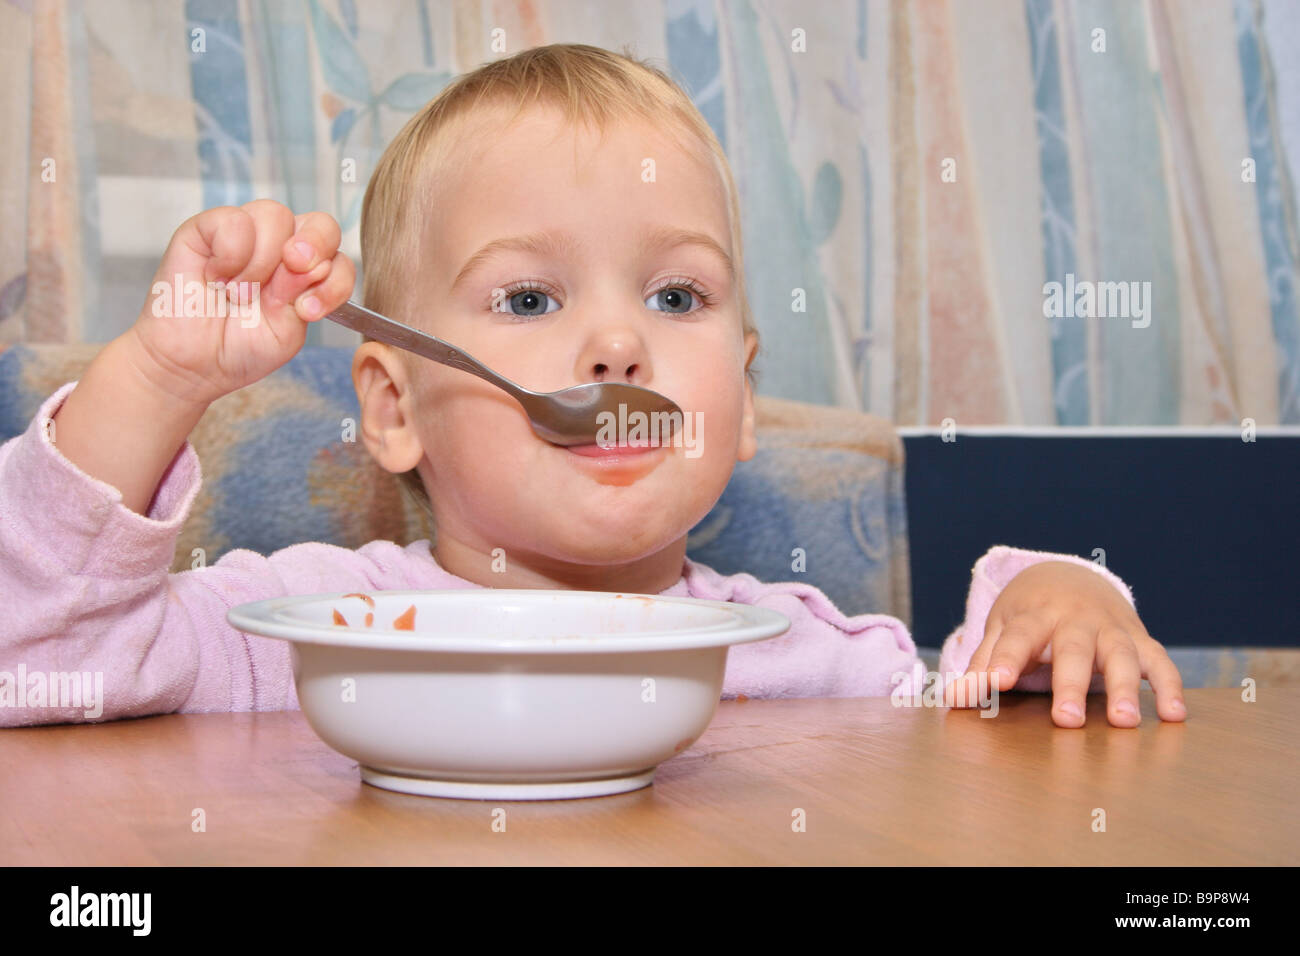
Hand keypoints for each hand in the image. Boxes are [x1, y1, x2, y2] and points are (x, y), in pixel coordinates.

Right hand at [129, 200, 354, 406]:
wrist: (192, 363)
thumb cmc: (239, 348)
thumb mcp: (288, 331)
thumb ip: (307, 297)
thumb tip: (311, 264)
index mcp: (306, 272)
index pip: (338, 257)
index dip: (335, 279)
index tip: (309, 310)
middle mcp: (280, 246)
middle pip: (319, 223)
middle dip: (314, 246)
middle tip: (293, 270)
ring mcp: (246, 234)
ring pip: (276, 216)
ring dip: (262, 262)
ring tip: (239, 294)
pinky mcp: (207, 227)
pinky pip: (234, 220)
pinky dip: (230, 254)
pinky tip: (216, 278)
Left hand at [943, 560, 1186, 726]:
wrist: (1070, 575)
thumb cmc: (1029, 612)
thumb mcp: (1001, 628)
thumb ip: (983, 664)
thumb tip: (954, 701)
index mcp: (1035, 614)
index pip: (1019, 635)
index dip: (1007, 658)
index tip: (997, 682)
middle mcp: (1076, 618)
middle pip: (1073, 648)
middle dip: (1070, 683)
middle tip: (1067, 719)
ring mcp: (1111, 628)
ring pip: (1120, 654)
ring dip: (1124, 688)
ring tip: (1123, 721)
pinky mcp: (1139, 639)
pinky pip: (1160, 660)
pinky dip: (1170, 685)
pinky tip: (1174, 714)